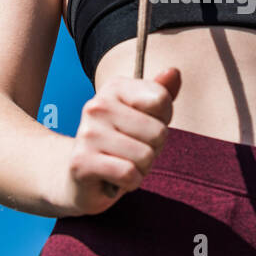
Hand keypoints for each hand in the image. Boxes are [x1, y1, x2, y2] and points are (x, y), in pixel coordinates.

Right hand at [61, 67, 180, 216]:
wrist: (80, 176)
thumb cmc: (121, 142)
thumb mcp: (143, 115)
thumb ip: (161, 94)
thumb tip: (174, 72)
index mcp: (114, 87)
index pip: (161, 100)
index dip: (163, 120)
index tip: (145, 127)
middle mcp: (97, 105)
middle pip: (158, 132)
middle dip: (153, 149)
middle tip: (132, 151)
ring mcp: (87, 133)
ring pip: (145, 156)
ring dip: (142, 168)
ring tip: (123, 163)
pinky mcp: (82, 162)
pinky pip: (129, 174)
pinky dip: (130, 183)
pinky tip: (116, 179)